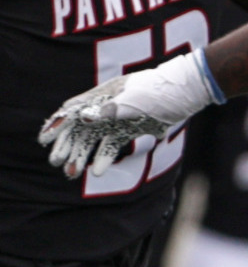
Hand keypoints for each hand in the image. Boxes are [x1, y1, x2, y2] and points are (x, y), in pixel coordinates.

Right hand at [40, 51, 218, 178]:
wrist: (185, 93)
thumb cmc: (156, 92)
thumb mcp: (132, 102)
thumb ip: (107, 111)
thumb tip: (82, 118)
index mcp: (100, 96)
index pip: (72, 112)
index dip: (57, 125)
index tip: (43, 140)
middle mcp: (104, 109)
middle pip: (79, 129)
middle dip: (67, 146)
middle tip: (55, 163)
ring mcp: (116, 120)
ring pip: (93, 141)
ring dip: (82, 156)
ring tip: (71, 174)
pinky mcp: (129, 130)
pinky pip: (112, 146)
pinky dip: (104, 158)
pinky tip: (98, 172)